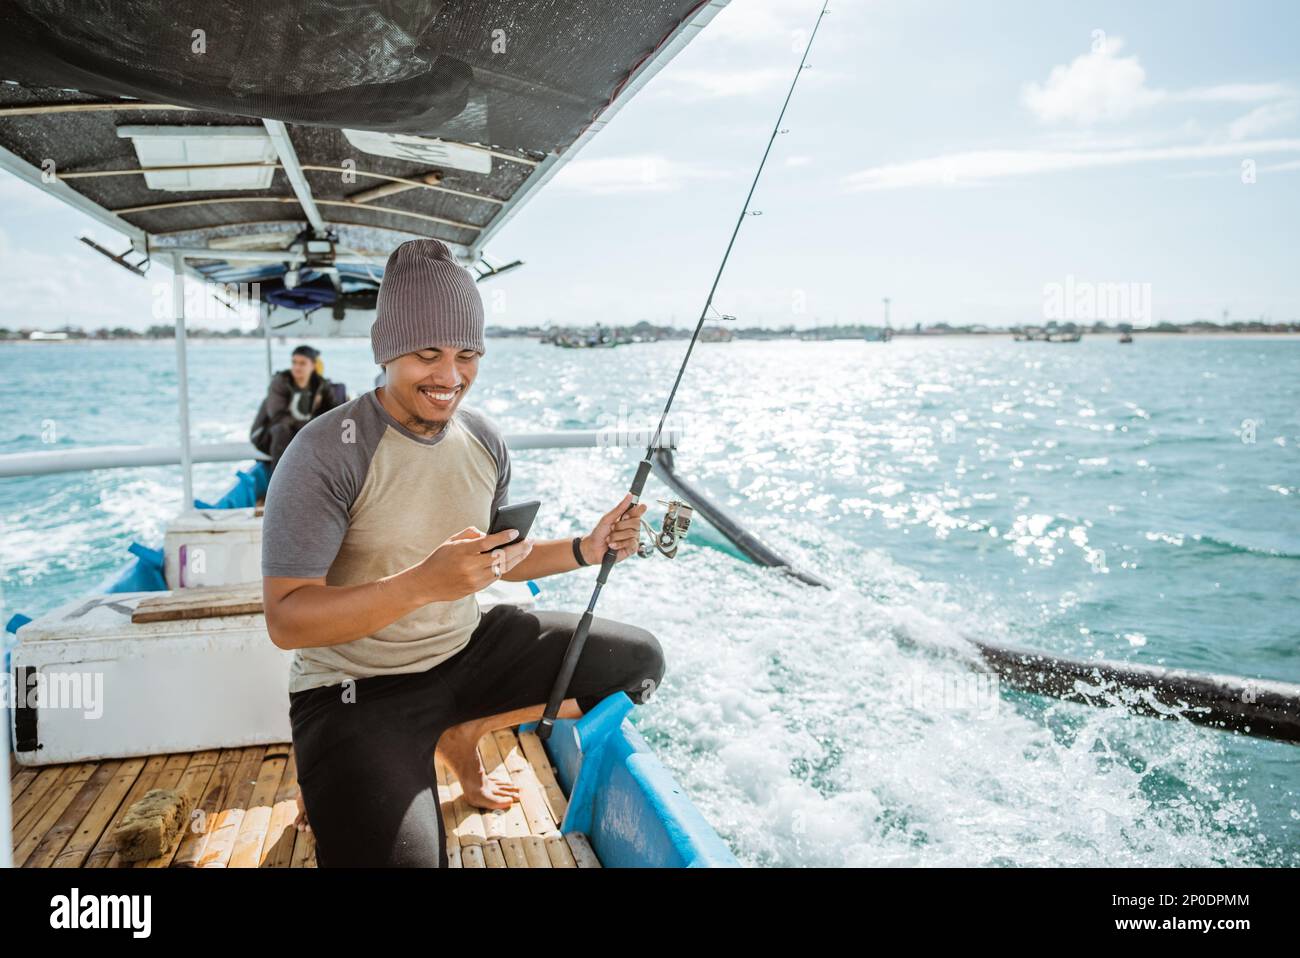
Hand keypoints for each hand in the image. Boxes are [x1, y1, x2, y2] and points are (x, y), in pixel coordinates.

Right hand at [415, 526, 532, 601]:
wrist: (426, 584)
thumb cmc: (439, 559)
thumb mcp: (451, 541)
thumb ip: (470, 534)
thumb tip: (489, 533)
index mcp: (463, 551)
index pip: (488, 543)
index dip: (504, 537)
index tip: (516, 531)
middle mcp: (469, 566)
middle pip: (500, 557)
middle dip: (518, 548)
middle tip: (529, 541)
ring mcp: (473, 579)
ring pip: (501, 569)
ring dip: (516, 559)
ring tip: (526, 550)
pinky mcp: (475, 589)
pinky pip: (495, 577)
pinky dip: (505, 568)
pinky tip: (513, 561)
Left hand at [582, 493, 646, 564]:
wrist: (593, 547)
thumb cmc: (600, 532)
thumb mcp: (608, 518)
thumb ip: (620, 508)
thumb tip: (630, 495)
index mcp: (628, 517)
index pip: (640, 510)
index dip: (635, 511)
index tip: (624, 516)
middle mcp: (633, 527)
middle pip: (636, 522)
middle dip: (620, 526)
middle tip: (612, 529)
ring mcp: (634, 537)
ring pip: (632, 533)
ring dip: (617, 536)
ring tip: (610, 539)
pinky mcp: (632, 548)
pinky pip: (631, 543)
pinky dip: (619, 544)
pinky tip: (613, 545)